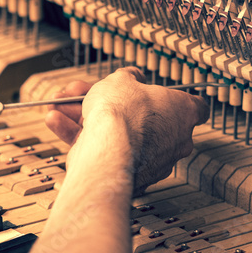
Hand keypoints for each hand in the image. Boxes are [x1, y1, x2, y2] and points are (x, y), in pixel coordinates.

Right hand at [45, 68, 208, 194]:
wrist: (107, 149)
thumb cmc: (124, 114)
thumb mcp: (121, 80)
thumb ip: (128, 77)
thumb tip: (132, 76)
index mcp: (184, 113)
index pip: (195, 107)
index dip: (175, 98)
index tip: (160, 93)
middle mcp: (174, 141)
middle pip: (143, 118)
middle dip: (112, 104)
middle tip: (88, 93)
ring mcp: (152, 161)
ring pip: (118, 135)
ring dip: (87, 119)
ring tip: (61, 105)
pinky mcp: (128, 176)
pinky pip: (104, 152)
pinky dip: (80, 138)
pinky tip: (56, 121)